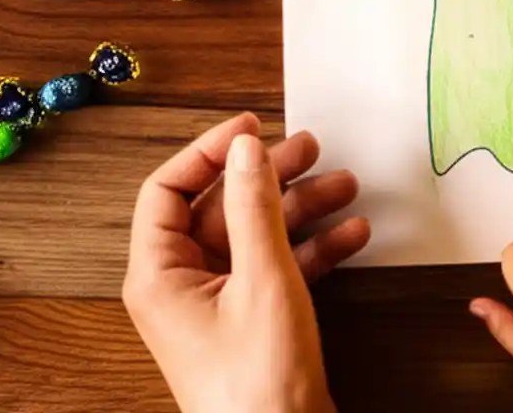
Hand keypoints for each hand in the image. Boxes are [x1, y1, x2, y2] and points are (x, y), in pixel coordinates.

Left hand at [123, 113, 370, 412]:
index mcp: (159, 274)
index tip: (251, 127)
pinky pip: (277, 268)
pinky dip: (313, 249)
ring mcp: (218, 305)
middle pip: (221, 207)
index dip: (208, 152)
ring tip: (347, 186)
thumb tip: (245, 150)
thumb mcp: (262, 279)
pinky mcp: (251, 322)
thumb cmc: (258, 384)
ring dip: (302, 209)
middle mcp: (181, 285)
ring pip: (256, 235)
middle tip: (311, 148)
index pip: (168, 190)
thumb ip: (253, 207)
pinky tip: (352, 235)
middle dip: (270, 177)